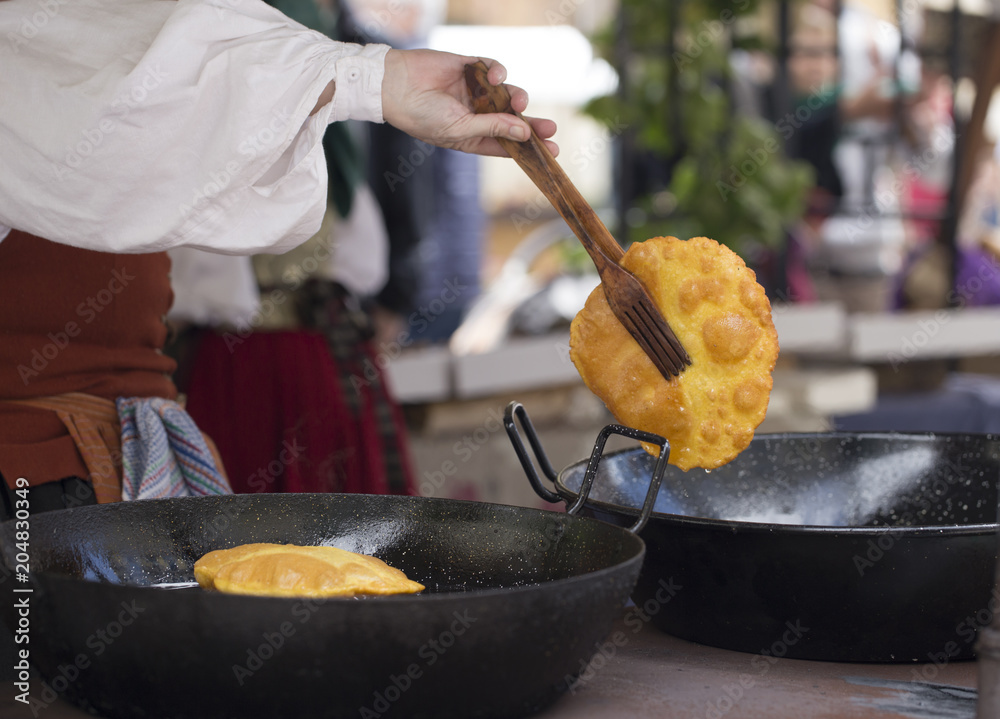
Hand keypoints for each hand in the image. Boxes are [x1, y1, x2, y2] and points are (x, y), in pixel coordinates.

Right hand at [381, 49, 558, 157]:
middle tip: (550, 127)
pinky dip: (499, 72)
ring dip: (516, 97)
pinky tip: (496, 77)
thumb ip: (492, 128)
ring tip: (519, 101)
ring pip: (506, 94)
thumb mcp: (459, 129)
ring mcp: (473, 90)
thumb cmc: (422, 115)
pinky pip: (492, 69)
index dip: (529, 148)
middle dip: (532, 124)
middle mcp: (475, 114)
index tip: (552, 151)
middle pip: (512, 120)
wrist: (395, 85)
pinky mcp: (470, 68)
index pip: (506, 144)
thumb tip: (524, 133)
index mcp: (471, 137)